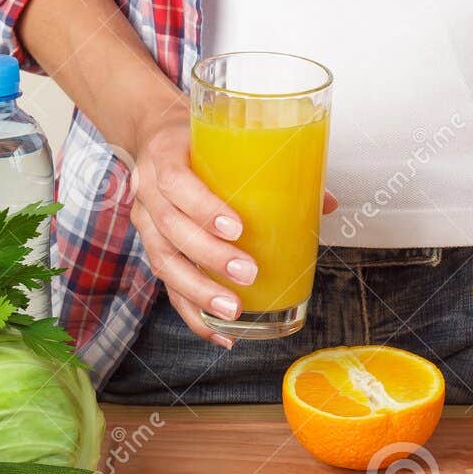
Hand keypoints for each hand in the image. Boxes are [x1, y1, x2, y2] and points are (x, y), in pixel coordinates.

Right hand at [130, 114, 335, 346]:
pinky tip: (219, 333)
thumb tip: (327, 203)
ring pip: (164, 263)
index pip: (176, 183)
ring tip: (233, 312)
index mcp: (164, 157)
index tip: (237, 228)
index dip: (203, 207)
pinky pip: (168, 287)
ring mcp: (145, 224)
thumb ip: (272, 167)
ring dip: (199, 291)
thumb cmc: (197, 140)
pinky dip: (193, 314)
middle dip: (208, 257)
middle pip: (170, 229)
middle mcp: (147, 193)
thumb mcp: (226, 139)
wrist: (154, 140)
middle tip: (246, 273)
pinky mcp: (154, 250)